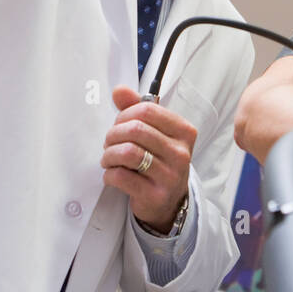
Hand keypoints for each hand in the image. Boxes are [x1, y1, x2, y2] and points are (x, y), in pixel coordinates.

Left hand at [101, 85, 197, 232]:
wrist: (169, 201)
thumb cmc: (159, 160)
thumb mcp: (154, 132)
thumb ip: (136, 109)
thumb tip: (119, 90)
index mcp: (184, 131)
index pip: (147, 110)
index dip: (125, 114)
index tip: (119, 124)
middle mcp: (181, 153)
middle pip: (136, 130)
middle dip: (113, 134)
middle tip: (109, 142)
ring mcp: (171, 176)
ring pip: (128, 153)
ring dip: (109, 154)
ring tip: (108, 158)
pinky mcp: (156, 195)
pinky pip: (122, 177)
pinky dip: (110, 174)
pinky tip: (112, 174)